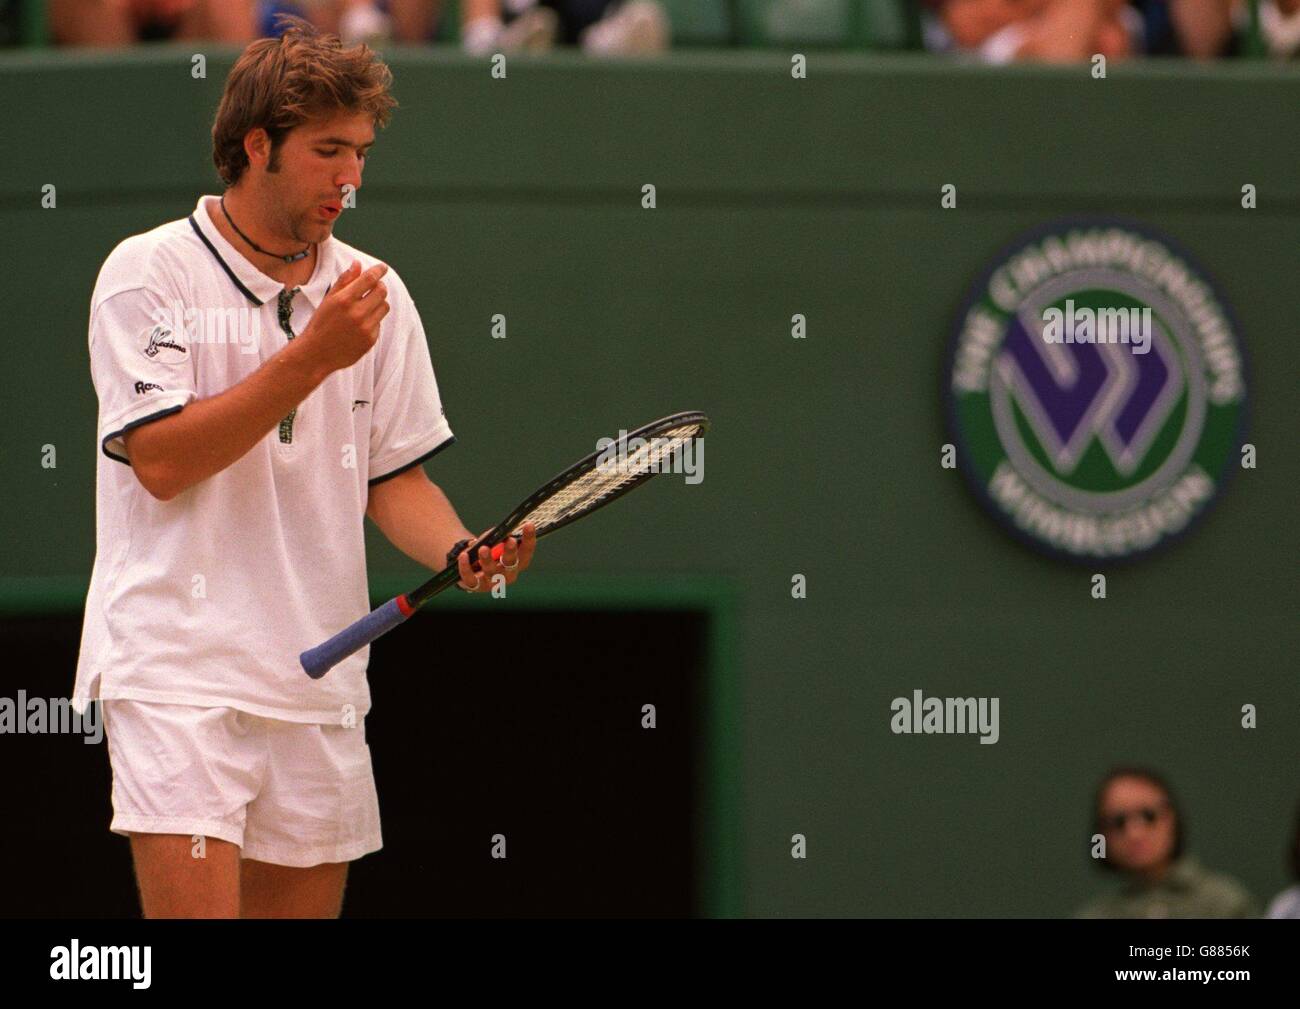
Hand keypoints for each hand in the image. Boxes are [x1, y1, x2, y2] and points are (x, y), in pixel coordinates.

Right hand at [298, 261, 388, 375]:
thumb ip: (344, 280)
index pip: (369, 279)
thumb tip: (358, 263)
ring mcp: (365, 328)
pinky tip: (359, 325)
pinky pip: (379, 323)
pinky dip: (373, 320)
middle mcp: (356, 313)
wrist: (316, 354)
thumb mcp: (328, 299)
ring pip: (384, 306)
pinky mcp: (370, 340)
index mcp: (344, 300)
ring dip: (378, 302)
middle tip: (372, 287)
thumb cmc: (320, 323)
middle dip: (379, 286)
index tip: (383, 267)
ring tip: (365, 306)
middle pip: (382, 291)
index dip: (379, 270)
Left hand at [456, 522, 537, 591]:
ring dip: (488, 560)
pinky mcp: (476, 586)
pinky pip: (471, 579)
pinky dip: (466, 567)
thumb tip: (499, 530)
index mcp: (517, 563)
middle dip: (511, 552)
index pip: (526, 552)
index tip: (529, 525)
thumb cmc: (489, 551)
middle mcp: (508, 575)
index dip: (529, 539)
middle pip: (512, 564)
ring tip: (483, 548)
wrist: (471, 566)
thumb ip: (498, 536)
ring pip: (491, 572)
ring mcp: (492, 582)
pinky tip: (464, 555)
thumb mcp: (495, 541)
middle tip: (511, 540)